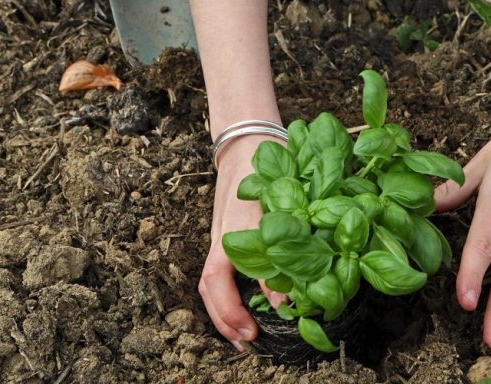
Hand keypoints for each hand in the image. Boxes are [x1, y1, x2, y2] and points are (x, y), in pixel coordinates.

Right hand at [198, 135, 286, 351]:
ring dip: (224, 311)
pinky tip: (247, 304)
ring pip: (212, 282)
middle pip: (208, 288)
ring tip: (243, 334)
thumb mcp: (279, 207)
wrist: (249, 144)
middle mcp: (222, 240)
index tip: (251, 331)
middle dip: (223, 320)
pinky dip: (230, 294)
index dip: (229, 310)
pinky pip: (221, 271)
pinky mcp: (230, 236)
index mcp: (230, 234)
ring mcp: (223, 238)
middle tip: (246, 344)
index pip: (216, 281)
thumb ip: (280, 250)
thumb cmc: (266, 169)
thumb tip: (282, 299)